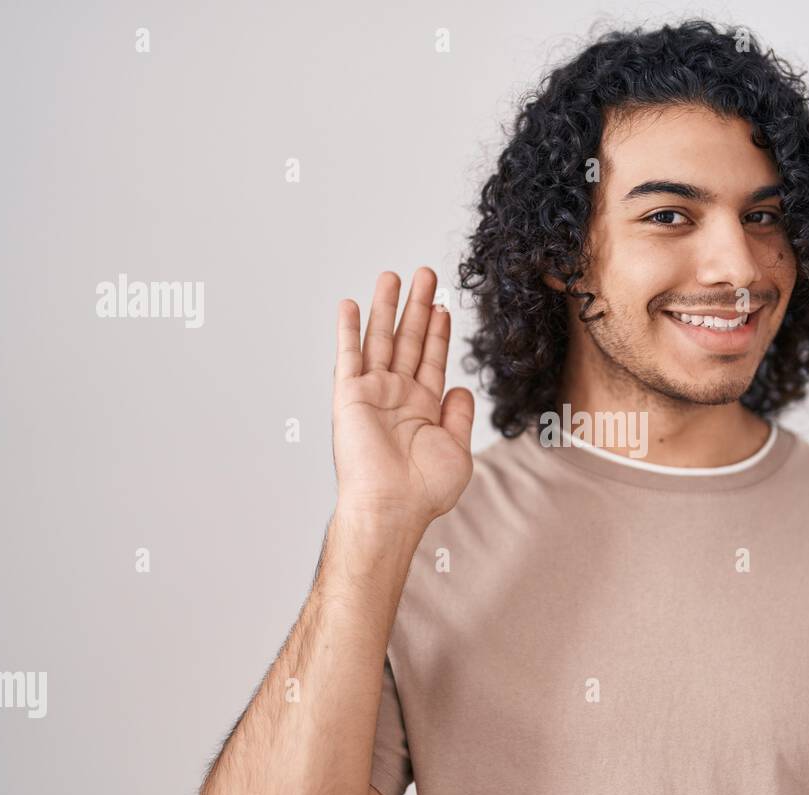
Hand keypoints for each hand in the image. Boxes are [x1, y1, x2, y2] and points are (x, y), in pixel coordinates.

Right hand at [331, 268, 474, 525]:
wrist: (394, 506)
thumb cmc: (425, 490)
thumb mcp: (458, 449)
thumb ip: (460, 415)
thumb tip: (460, 387)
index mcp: (424, 409)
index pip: (432, 360)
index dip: (439, 332)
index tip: (443, 305)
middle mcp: (398, 397)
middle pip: (409, 341)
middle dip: (417, 307)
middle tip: (425, 274)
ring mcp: (373, 394)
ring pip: (381, 340)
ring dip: (386, 307)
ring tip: (392, 275)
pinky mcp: (350, 396)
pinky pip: (348, 356)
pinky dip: (348, 330)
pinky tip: (349, 304)